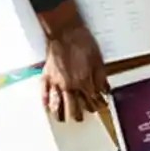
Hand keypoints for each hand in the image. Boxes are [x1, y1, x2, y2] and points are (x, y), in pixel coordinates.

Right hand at [39, 0, 107, 121]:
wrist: (65, 31)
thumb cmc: (81, 42)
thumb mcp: (98, 60)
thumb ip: (100, 77)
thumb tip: (104, 90)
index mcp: (83, 82)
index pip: (92, 100)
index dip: (97, 105)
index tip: (99, 106)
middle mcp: (69, 86)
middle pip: (74, 108)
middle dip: (78, 114)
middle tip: (80, 117)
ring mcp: (56, 82)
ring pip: (57, 105)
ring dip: (61, 114)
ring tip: (63, 119)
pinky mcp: (46, 76)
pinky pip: (44, 93)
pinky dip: (45, 102)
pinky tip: (47, 107)